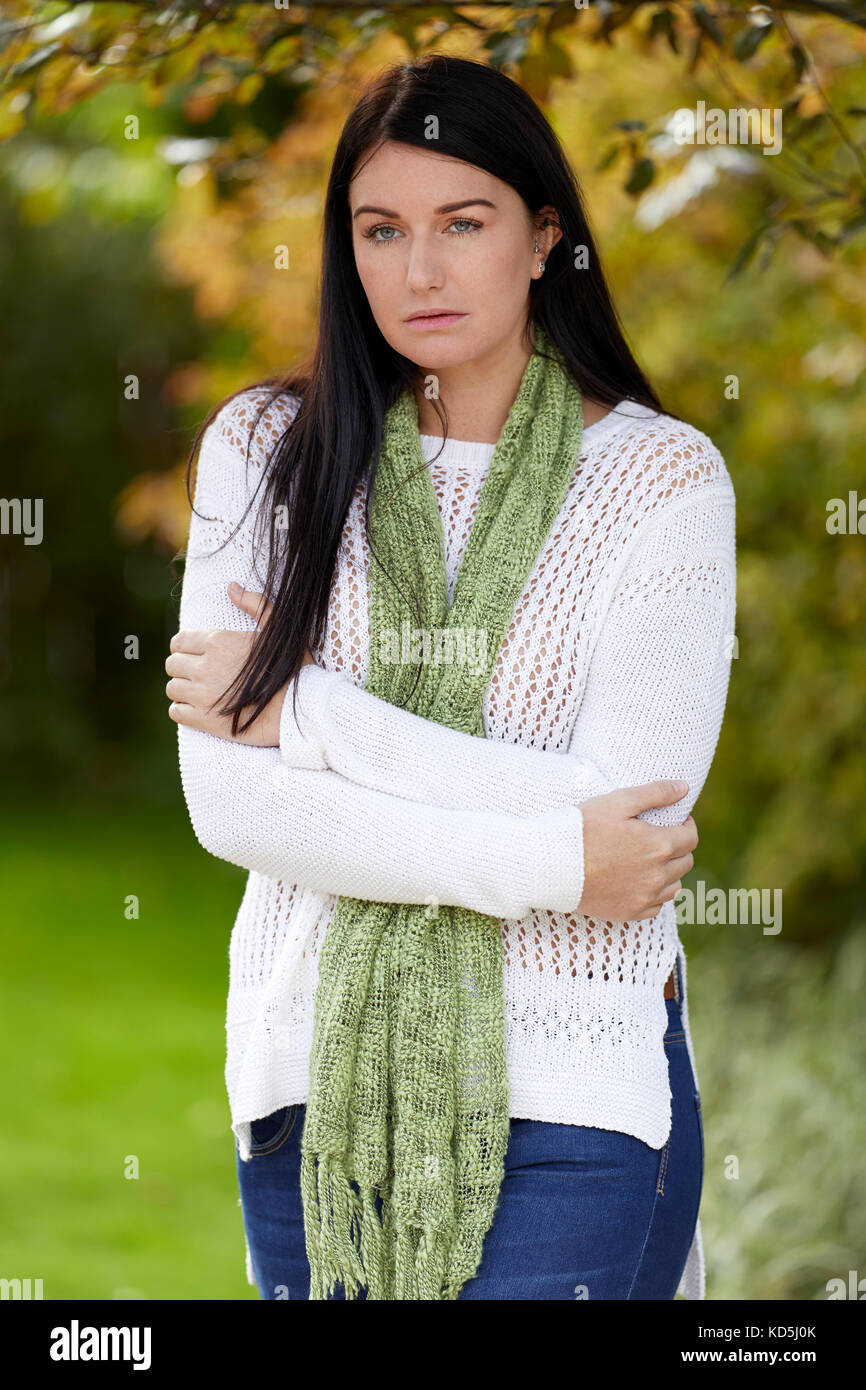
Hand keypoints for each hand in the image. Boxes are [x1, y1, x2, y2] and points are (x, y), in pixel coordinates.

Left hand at [165, 582, 315, 744]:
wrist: (302, 708)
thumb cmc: (293, 668)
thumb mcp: (278, 629)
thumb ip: (254, 605)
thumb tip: (231, 586)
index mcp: (219, 642)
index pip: (179, 641)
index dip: (184, 647)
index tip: (193, 654)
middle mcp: (205, 667)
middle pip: (172, 664)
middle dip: (182, 668)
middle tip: (197, 674)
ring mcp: (203, 695)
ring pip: (172, 688)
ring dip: (182, 689)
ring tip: (198, 692)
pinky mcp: (205, 720)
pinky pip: (176, 712)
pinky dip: (182, 710)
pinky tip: (197, 709)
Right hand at [578, 781, 697, 921]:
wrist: (552, 865)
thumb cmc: (583, 829)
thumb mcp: (617, 801)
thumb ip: (655, 793)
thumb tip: (684, 788)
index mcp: (658, 845)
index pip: (691, 837)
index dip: (686, 825)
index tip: (675, 821)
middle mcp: (657, 875)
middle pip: (686, 862)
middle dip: (679, 847)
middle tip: (660, 837)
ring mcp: (644, 897)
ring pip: (675, 886)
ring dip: (669, 872)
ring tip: (650, 860)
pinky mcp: (630, 912)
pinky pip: (656, 906)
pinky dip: (654, 894)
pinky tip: (639, 882)